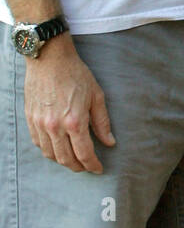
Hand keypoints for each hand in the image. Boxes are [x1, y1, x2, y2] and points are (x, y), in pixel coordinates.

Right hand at [24, 38, 115, 173]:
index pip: (84, 154)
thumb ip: (102, 122)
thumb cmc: (75, 74)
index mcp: (75, 121)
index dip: (93, 165)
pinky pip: (39, 143)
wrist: (49, 58)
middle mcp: (55, 126)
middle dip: (79, 167)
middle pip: (66, 159)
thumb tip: (109, 142)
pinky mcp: (30, 119)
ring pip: (51, 154)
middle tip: (87, 167)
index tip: (98, 169)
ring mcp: (40, 124)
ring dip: (63, 161)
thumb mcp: (96, 96)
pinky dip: (49, 150)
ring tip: (73, 159)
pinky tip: (58, 148)